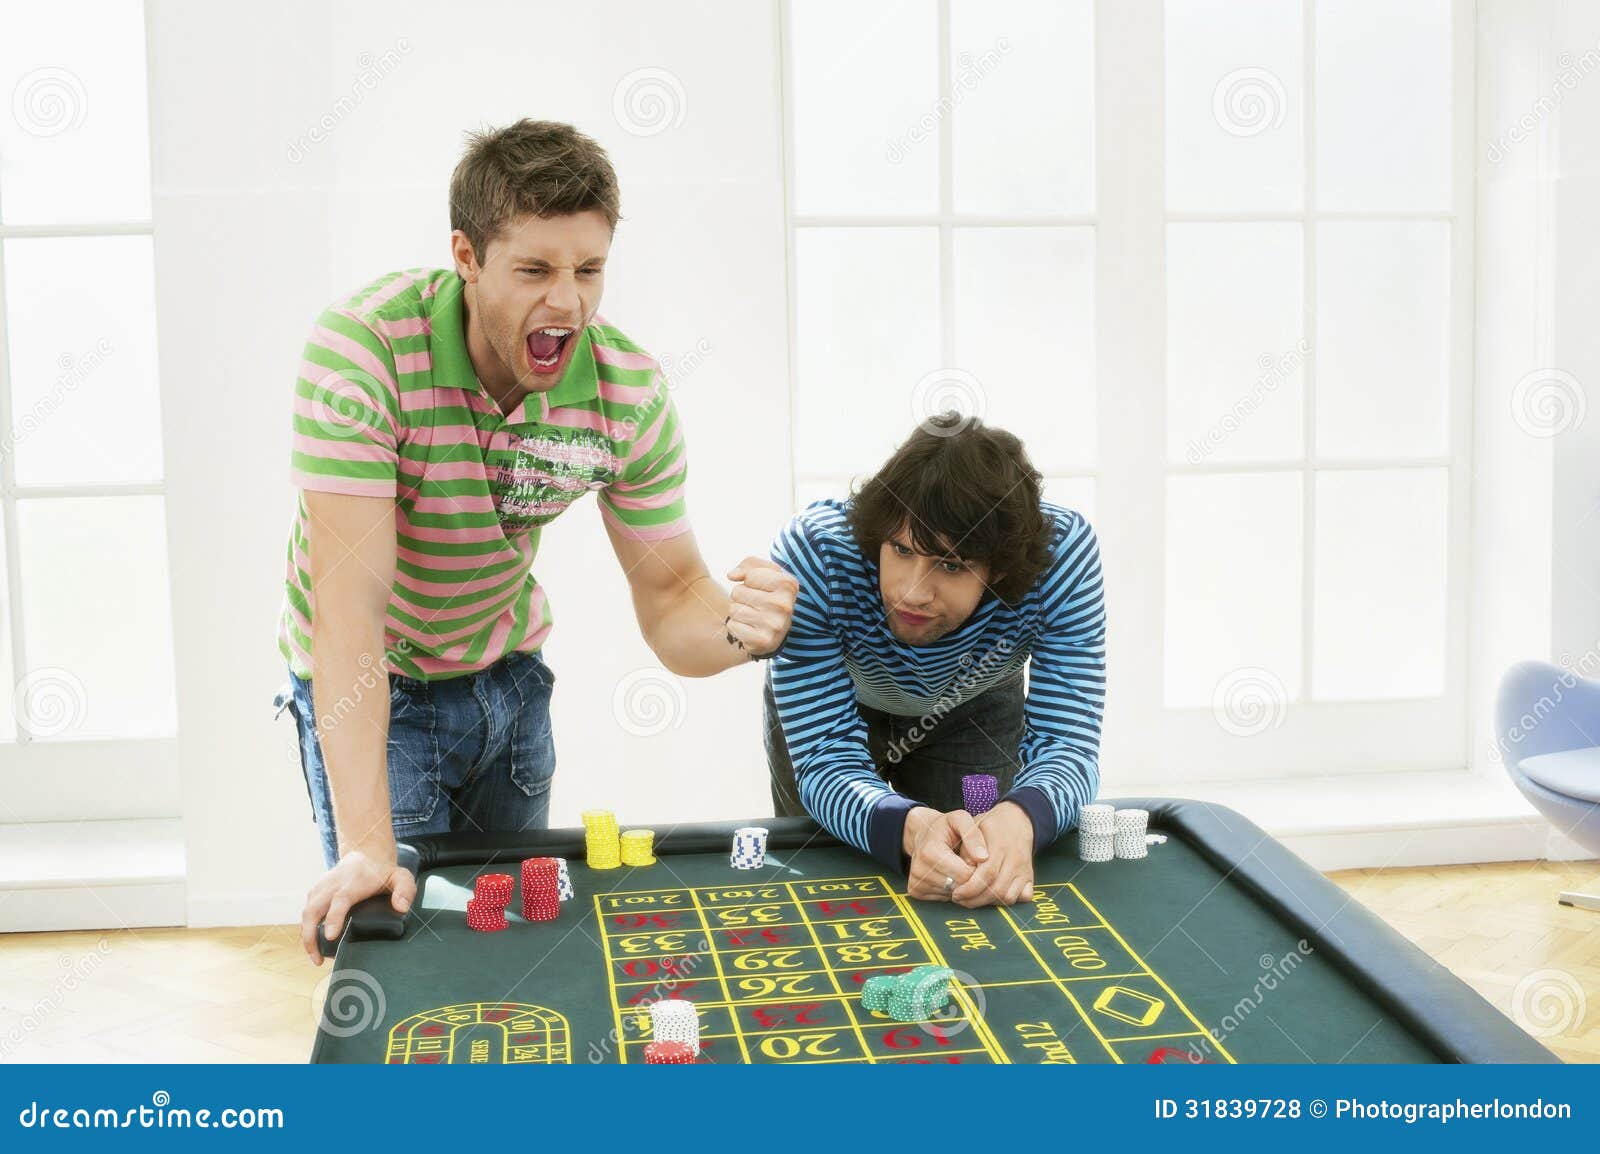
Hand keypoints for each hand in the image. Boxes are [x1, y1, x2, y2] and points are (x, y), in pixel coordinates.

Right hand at [299, 845, 415, 964]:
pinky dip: (307, 928)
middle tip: (318, 960)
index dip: (334, 918)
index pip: (340, 899)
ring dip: (306, 935)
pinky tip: (314, 944)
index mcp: (354, 882)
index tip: (331, 936)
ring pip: (307, 911)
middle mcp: (334, 884)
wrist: (366, 854)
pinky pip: (306, 911)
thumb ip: (405, 890)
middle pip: (314, 909)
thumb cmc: (383, 872)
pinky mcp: (316, 891)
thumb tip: (401, 908)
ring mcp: (322, 887)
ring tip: (316, 957)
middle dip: (310, 935)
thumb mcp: (401, 877)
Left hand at [725, 557, 797, 657]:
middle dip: (741, 597)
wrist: (775, 633)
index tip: (761, 589)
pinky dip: (736, 627)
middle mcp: (785, 605)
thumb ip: (748, 565)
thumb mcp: (764, 574)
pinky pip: (732, 626)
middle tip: (755, 605)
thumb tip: (732, 575)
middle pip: (738, 592)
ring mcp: (775, 625)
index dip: (749, 581)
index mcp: (788, 585)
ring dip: (738, 612)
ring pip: (734, 609)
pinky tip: (750, 629)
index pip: (750, 575)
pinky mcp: (763, 641)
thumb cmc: (766, 596)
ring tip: (752, 617)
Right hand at [903, 807, 987, 901]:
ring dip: (960, 884)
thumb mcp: (960, 819)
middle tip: (967, 861)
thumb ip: (973, 835)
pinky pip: (943, 898)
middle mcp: (919, 870)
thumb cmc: (944, 827)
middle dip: (969, 877)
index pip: (965, 875)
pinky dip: (950, 889)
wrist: (922, 834)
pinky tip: (948, 874)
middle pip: (959, 887)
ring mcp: (915, 882)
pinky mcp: (915, 891)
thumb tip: (983, 858)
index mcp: (930, 852)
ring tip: (956, 866)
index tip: (974, 856)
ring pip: (952, 895)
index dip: (975, 867)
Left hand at [950, 801, 1033, 907]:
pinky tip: (993, 897)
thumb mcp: (973, 827)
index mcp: (1000, 846)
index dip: (970, 888)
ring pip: (1008, 897)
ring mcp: (1024, 869)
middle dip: (975, 900)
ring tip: (973, 900)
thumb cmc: (990, 826)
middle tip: (960, 900)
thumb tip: (965, 870)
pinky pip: (1023, 898)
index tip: (956, 893)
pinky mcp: (1030, 877)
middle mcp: (1015, 859)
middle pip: (997, 890)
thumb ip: (967, 848)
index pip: (987, 874)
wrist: (1017, 820)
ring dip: (989, 903)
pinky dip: (1008, 901)